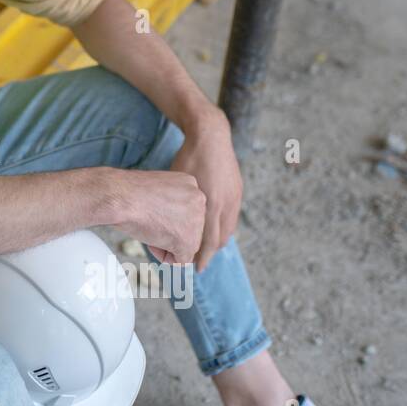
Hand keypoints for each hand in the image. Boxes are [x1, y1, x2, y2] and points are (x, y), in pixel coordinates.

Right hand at [108, 169, 205, 264]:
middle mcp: (199, 200)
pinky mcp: (189, 241)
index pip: (185, 211)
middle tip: (148, 221)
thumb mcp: (155, 191)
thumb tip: (169, 219)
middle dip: (168, 230)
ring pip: (185, 244)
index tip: (150, 211)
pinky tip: (151, 241)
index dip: (164, 216)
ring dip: (165, 243)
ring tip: (148, 228)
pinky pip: (181, 259)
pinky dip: (165, 256)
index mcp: (190, 184)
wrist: (121, 197)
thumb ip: (168, 203)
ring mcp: (196, 221)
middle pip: (188, 227)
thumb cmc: (127, 193)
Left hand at [170, 110, 242, 272]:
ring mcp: (235, 198)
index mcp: (211, 205)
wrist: (212, 136)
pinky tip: (212, 228)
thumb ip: (178, 205)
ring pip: (228, 230)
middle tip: (196, 259)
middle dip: (208, 252)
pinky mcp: (238, 191)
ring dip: (216, 241)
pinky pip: (231, 218)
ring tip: (202, 247)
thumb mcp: (179, 182)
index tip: (196, 269)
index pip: (207, 241)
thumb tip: (168, 225)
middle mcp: (226, 204)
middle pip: (220, 239)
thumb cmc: (188, 158)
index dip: (201, 257)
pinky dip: (222, 227)